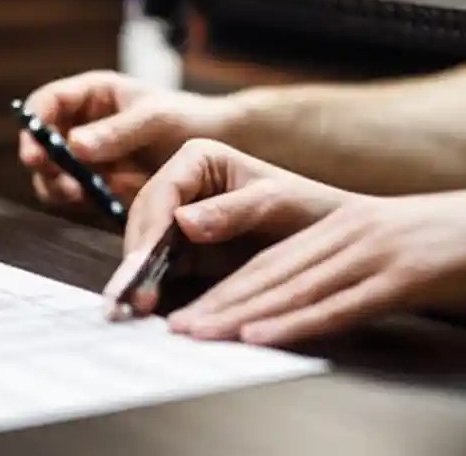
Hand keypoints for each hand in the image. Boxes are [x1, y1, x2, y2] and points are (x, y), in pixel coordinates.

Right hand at [18, 71, 241, 208]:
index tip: (36, 150)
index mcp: (89, 97)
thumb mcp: (155, 118)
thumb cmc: (187, 118)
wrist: (221, 149)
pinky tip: (99, 203)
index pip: (45, 104)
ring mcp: (86, 160)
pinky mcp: (97, 187)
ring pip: (51, 175)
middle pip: (40, 143)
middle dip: (42, 162)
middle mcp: (80, 126)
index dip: (34, 124)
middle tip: (56, 177)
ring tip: (78, 193)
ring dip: (58, 186)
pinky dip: (81, 203)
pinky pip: (76, 198)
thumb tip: (74, 145)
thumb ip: (117, 131)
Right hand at [102, 139, 354, 317]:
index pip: (161, 192)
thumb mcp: (277, 204)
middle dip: (134, 256)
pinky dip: (148, 285)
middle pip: (143, 219)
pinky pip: (157, 265)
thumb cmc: (312, 211)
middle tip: (127, 296)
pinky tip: (141, 307)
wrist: (337, 245)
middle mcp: (181, 184)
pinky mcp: (182, 249)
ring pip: (144, 244)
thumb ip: (233, 209)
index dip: (147, 228)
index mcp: (198, 159)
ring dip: (135, 275)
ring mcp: (179, 218)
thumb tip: (183, 221)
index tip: (140, 263)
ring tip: (129, 307)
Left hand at [168, 188, 465, 345]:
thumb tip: (290, 298)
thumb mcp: (384, 247)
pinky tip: (262, 334)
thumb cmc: (446, 246)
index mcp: (339, 227)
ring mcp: (376, 252)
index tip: (185, 310)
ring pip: (295, 285)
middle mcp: (347, 235)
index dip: (222, 286)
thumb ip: (338, 267)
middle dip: (218, 301)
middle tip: (176, 326)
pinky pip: (343, 303)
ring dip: (242, 312)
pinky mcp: (407, 274)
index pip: (268, 260)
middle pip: (270, 272)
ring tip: (200, 332)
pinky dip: (297, 321)